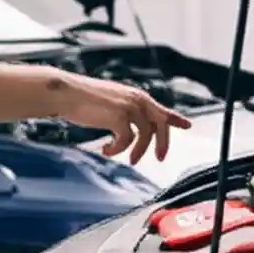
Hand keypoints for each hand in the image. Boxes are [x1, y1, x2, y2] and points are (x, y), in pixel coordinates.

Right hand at [53, 73, 192, 164]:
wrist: (66, 93)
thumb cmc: (83, 98)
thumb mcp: (112, 103)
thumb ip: (127, 112)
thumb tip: (137, 129)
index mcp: (136, 96)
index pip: (162, 110)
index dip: (176, 119)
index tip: (187, 125)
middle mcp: (137, 100)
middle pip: (161, 125)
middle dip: (162, 144)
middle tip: (159, 158)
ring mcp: (129, 107)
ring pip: (145, 136)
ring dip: (137, 151)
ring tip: (129, 159)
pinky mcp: (119, 117)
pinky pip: (126, 141)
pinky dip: (117, 149)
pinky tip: (105, 149)